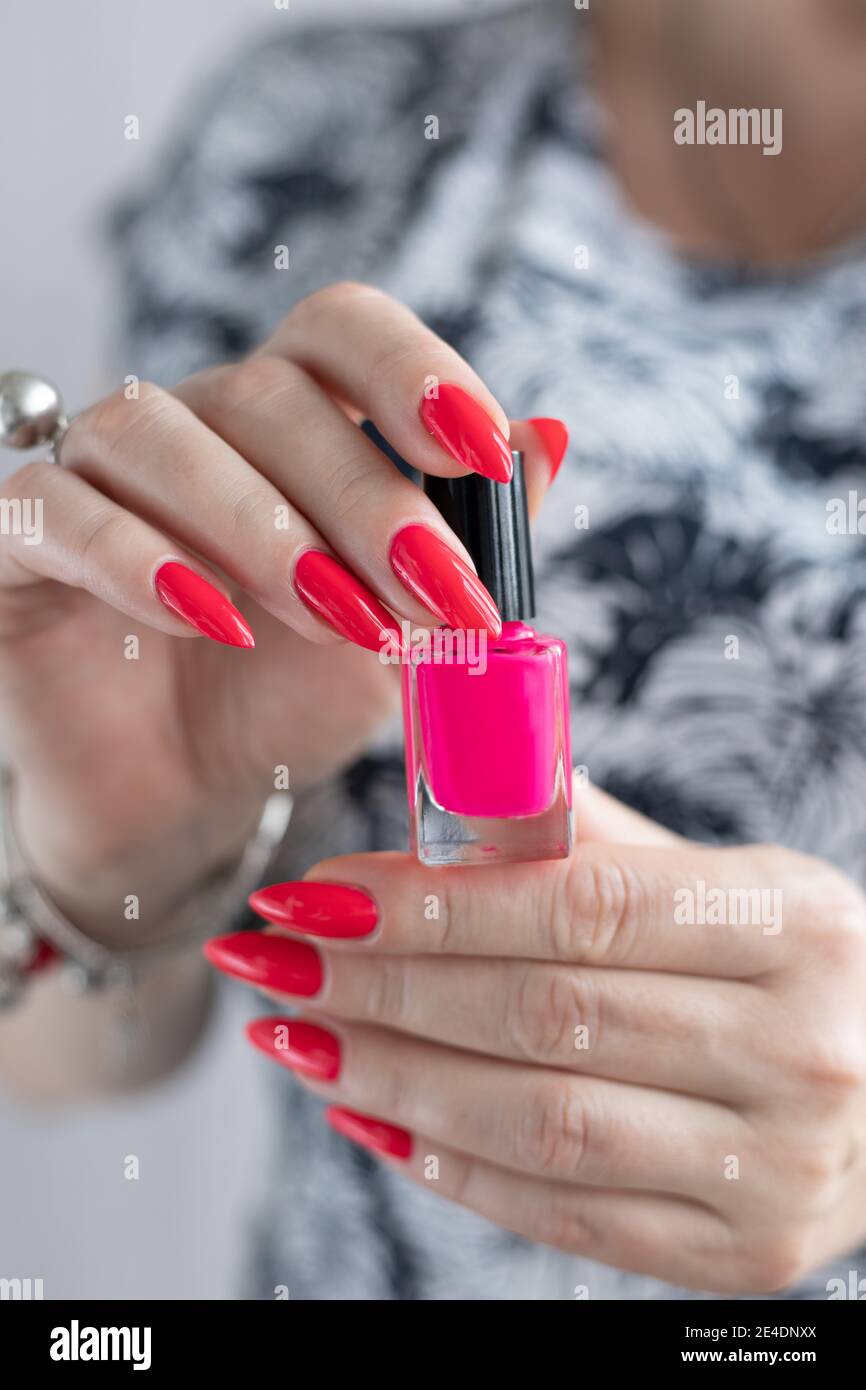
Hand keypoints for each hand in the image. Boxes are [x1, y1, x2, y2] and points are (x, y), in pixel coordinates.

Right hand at [0, 283, 562, 917]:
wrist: (184, 801)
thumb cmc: (290, 700)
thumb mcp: (399, 628)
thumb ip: (467, 538)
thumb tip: (550, 437)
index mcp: (288, 421)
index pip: (339, 332)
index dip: (413, 372)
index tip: (484, 458)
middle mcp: (190, 426)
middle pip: (266, 392)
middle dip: (365, 498)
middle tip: (434, 595)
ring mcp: (91, 476)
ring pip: (156, 435)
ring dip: (261, 524)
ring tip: (334, 616)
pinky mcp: (15, 546)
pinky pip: (56, 511)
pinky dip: (135, 557)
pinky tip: (210, 618)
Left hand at [208, 783, 865, 1293]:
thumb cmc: (789, 970)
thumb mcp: (723, 881)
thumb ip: (588, 840)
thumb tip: (448, 777)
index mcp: (794, 923)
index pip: (580, 906)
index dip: (432, 901)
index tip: (319, 888)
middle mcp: (799, 1048)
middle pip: (542, 1015)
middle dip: (380, 983)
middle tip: (275, 956)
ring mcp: (773, 1167)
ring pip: (536, 1122)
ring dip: (389, 1077)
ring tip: (295, 1036)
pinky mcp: (736, 1254)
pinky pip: (561, 1212)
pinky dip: (448, 1164)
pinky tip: (372, 1115)